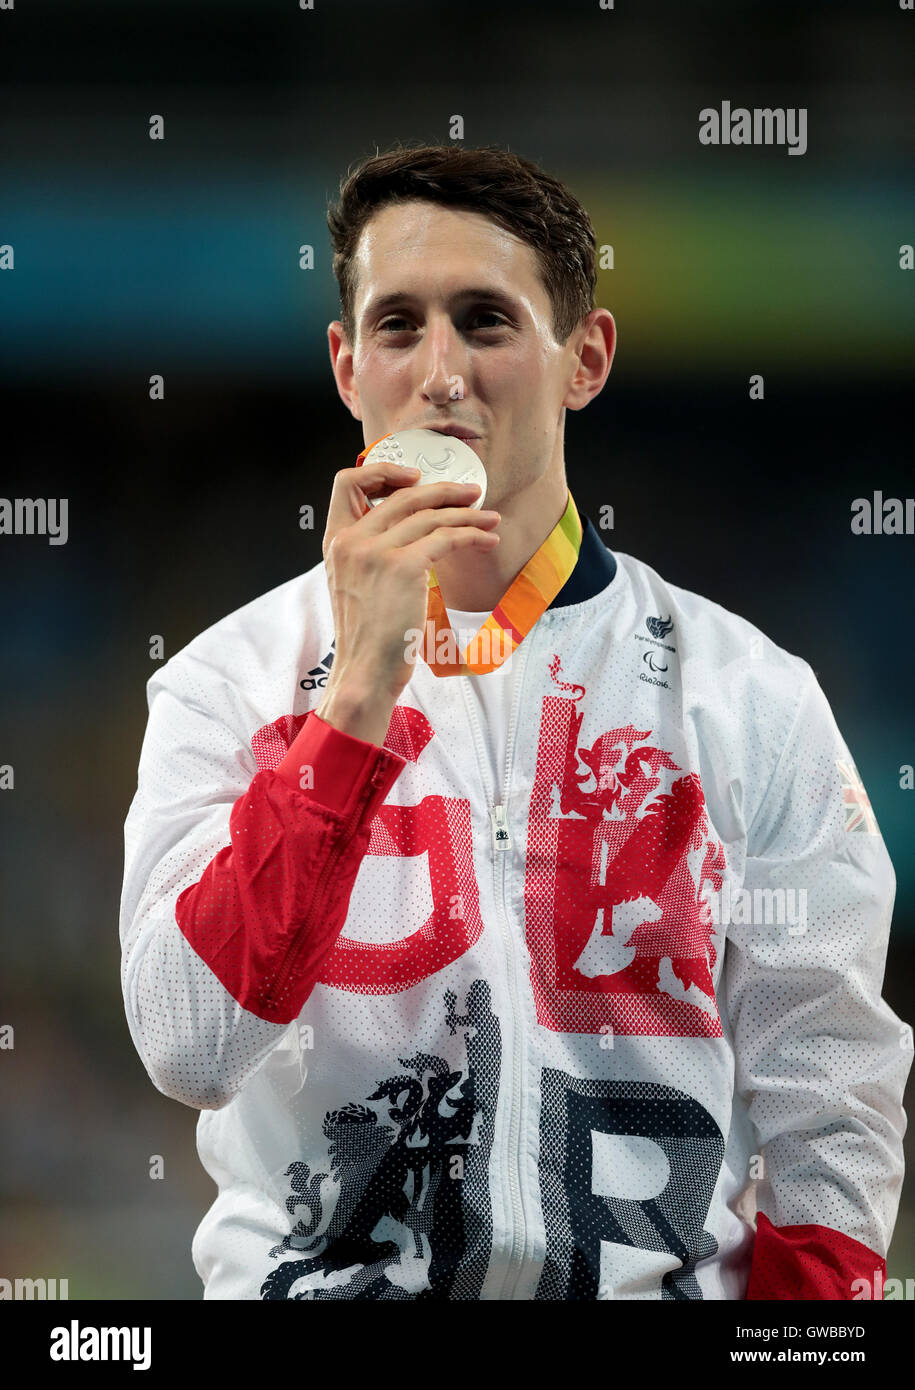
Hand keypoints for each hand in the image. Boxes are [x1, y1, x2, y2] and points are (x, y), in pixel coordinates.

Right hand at [315, 460, 500, 739]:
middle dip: (444, 491)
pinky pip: (446, 538)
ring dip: (467, 515)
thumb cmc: (367, 635)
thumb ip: (367, 551)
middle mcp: (351, 540)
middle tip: (472, 494)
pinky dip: (471, 535)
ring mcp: (376, 551)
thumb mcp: (353, 583)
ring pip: (430, 515)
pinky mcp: (403, 567)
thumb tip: (408, 526)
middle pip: (403, 495)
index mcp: (335, 540)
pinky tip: (486, 541)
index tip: (414, 479)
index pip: (348, 481)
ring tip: (491, 520)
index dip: (383, 472)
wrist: (364, 671)